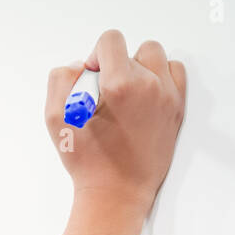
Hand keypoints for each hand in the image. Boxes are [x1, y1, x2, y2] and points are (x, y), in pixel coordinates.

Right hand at [45, 29, 186, 213]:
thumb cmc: (87, 162)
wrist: (117, 194)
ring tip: (127, 93)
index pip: (111, 40)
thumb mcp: (57, 120)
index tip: (92, 78)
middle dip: (116, 66)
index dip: (96, 55)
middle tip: (106, 95)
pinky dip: (161, 76)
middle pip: (132, 50)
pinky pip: (176, 72)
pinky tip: (144, 96)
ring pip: (156, 57)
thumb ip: (61, 81)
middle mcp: (150, 86)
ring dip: (139, 67)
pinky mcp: (177, 108)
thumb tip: (78, 65)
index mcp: (120, 85)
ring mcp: (168, 96)